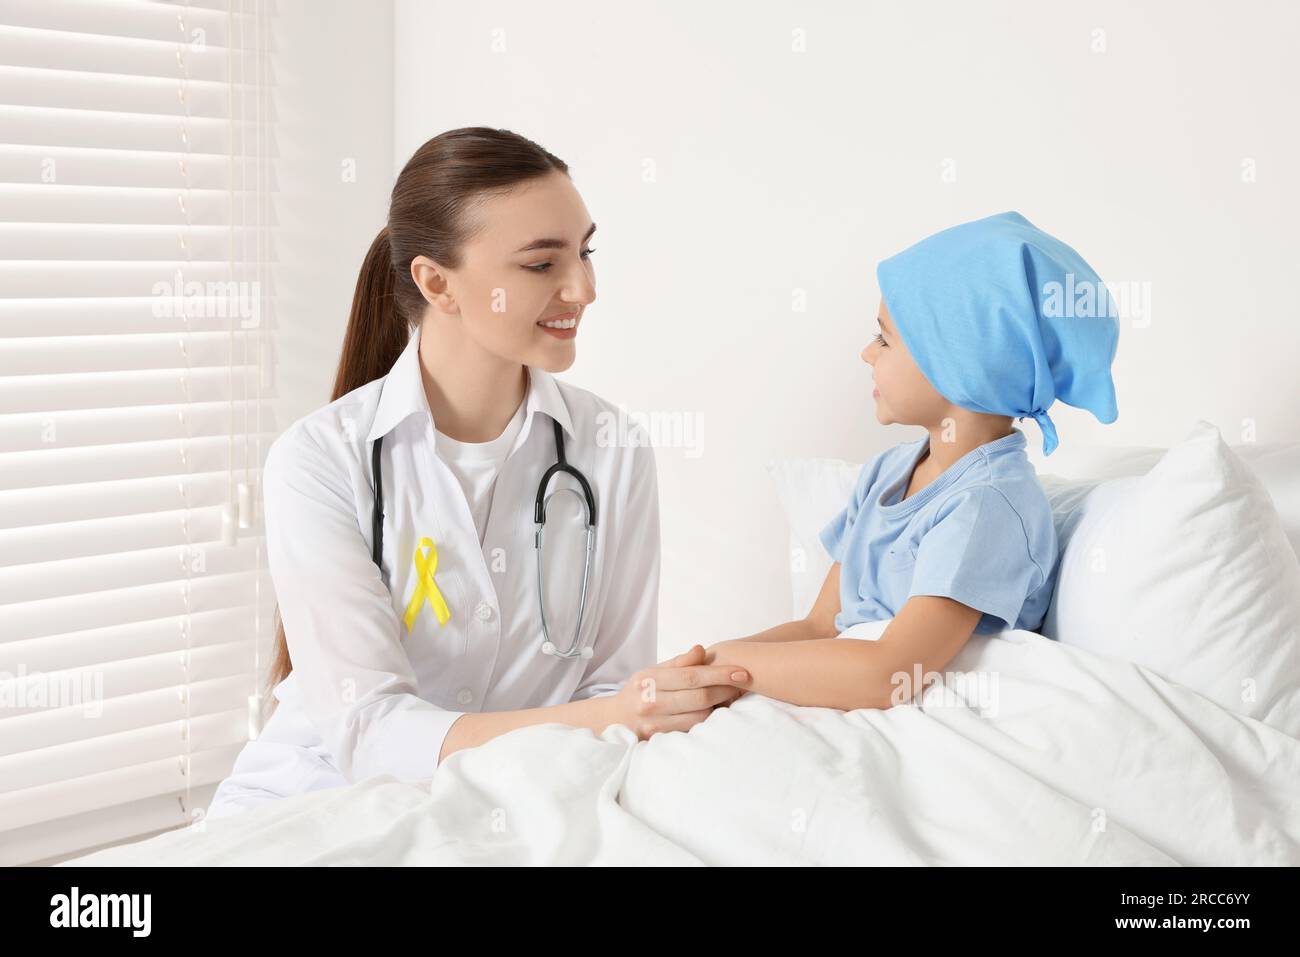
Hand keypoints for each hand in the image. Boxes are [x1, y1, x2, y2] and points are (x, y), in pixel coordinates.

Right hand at [611, 644, 749, 740]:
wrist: (615, 720)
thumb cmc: (640, 691)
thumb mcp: (652, 671)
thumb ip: (679, 662)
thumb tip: (701, 650)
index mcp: (649, 680)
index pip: (691, 676)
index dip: (719, 674)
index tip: (741, 672)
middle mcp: (650, 703)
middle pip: (699, 698)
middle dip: (725, 690)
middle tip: (741, 683)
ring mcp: (655, 725)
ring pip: (700, 717)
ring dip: (720, 706)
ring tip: (730, 695)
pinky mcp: (661, 741)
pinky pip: (694, 730)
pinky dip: (708, 719)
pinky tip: (716, 710)